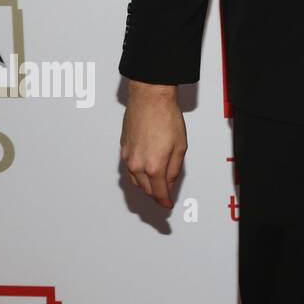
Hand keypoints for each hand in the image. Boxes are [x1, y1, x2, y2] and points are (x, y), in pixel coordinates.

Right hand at [120, 81, 186, 209]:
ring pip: (135, 181)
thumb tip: (169, 182)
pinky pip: (129, 170)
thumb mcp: (180, 146)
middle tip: (164, 197)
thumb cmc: (166, 117)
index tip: (168, 205)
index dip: (164, 201)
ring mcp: (128, 158)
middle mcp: (137, 165)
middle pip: (146, 190)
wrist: (150, 99)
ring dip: (146, 187)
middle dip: (156, 195)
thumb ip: (174, 168)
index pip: (158, 192)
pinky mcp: (123, 150)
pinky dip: (137, 176)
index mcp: (154, 166)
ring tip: (155, 187)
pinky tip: (144, 173)